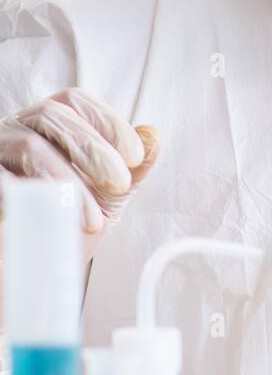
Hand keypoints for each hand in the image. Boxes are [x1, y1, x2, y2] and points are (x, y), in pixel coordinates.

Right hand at [0, 88, 159, 259]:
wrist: (35, 272)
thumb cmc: (67, 229)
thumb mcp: (107, 199)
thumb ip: (132, 170)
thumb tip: (153, 136)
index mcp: (46, 127)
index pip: (74, 102)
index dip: (108, 122)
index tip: (135, 156)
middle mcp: (15, 132)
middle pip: (52, 114)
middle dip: (93, 148)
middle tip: (119, 183)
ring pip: (29, 145)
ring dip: (69, 178)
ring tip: (92, 217)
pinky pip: (3, 181)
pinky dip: (34, 198)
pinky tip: (55, 219)